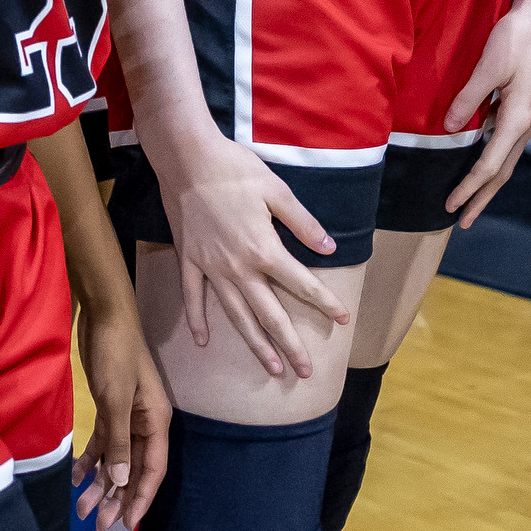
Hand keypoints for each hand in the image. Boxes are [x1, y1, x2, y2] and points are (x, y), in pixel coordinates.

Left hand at [71, 290, 169, 530]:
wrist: (105, 316)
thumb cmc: (116, 355)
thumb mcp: (117, 399)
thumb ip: (120, 441)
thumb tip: (123, 481)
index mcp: (157, 422)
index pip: (153, 470)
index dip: (141, 498)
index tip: (126, 524)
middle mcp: (145, 423)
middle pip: (133, 469)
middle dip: (117, 497)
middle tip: (99, 525)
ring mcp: (127, 416)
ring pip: (116, 458)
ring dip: (101, 483)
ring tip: (82, 508)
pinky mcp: (110, 408)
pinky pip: (104, 441)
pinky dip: (92, 459)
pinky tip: (76, 476)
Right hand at [157, 128, 349, 378]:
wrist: (187, 159)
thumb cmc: (235, 170)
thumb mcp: (277, 190)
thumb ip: (303, 223)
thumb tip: (330, 248)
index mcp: (264, 249)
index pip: (301, 284)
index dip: (324, 302)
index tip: (343, 319)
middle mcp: (239, 268)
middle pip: (269, 314)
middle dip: (290, 345)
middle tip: (305, 372)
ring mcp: (211, 268)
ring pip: (236, 315)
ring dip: (255, 344)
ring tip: (270, 368)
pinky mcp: (189, 261)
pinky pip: (194, 297)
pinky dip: (197, 321)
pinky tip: (203, 341)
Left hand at [443, 0, 530, 227]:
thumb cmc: (516, 38)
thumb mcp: (487, 67)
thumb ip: (468, 99)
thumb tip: (450, 129)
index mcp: (518, 119)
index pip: (490, 165)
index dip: (469, 187)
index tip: (452, 206)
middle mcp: (526, 124)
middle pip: (502, 172)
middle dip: (481, 197)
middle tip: (462, 220)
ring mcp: (528, 117)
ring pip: (505, 158)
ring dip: (487, 181)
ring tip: (469, 198)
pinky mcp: (523, 108)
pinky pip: (505, 142)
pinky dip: (491, 158)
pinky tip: (476, 161)